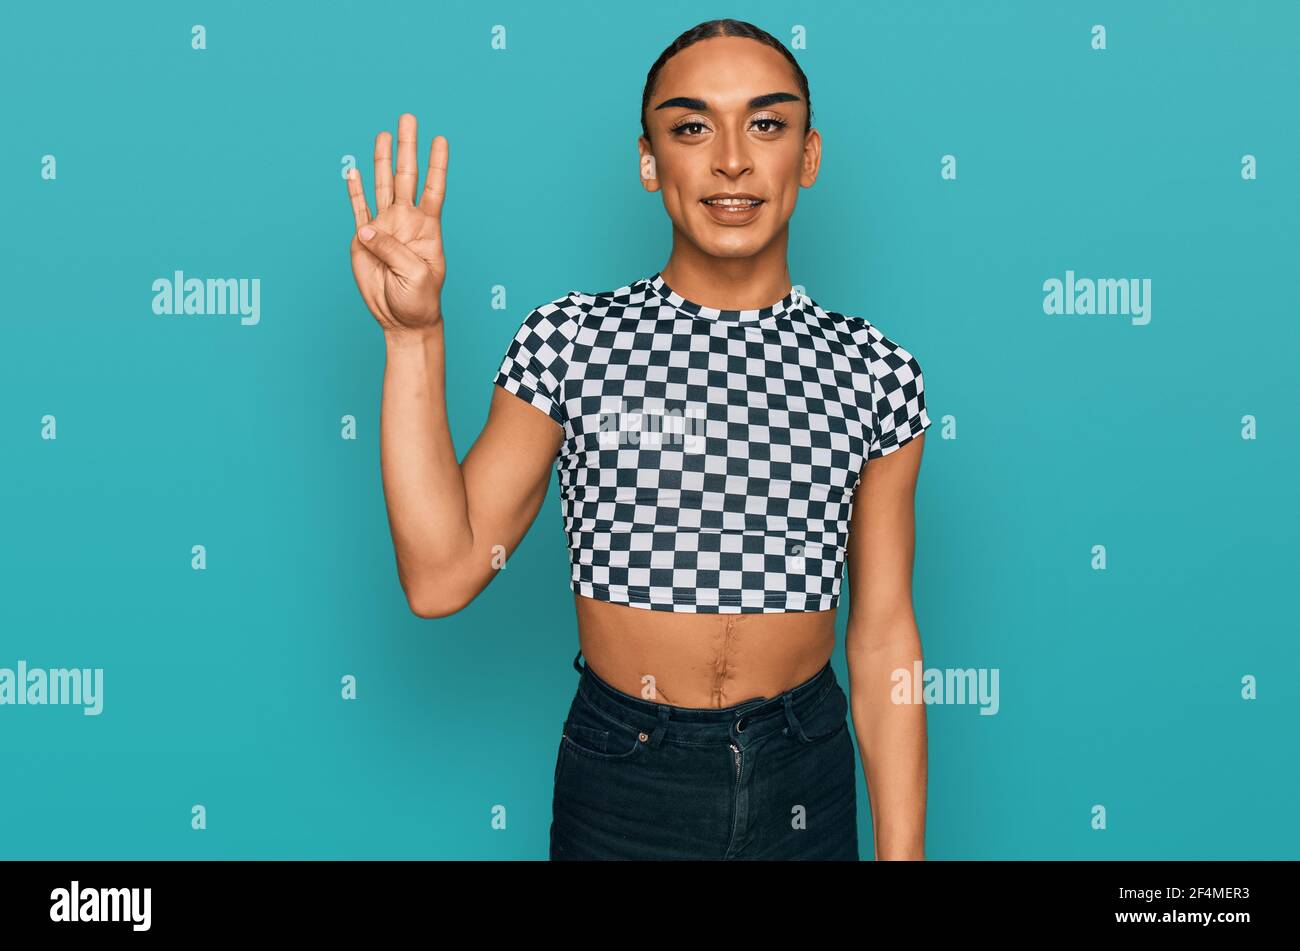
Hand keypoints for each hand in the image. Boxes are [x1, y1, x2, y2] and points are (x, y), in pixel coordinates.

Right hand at [345, 113, 446, 335]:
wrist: (402, 319)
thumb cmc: (419, 300)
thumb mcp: (414, 275)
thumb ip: (391, 249)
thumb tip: (366, 227)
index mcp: (426, 228)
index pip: (433, 188)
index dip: (436, 164)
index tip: (440, 138)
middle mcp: (405, 221)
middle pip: (405, 176)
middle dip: (407, 147)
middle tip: (408, 118)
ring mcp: (384, 228)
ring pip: (382, 185)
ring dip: (382, 160)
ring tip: (384, 135)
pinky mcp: (363, 240)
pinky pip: (358, 209)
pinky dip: (355, 190)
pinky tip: (353, 171)